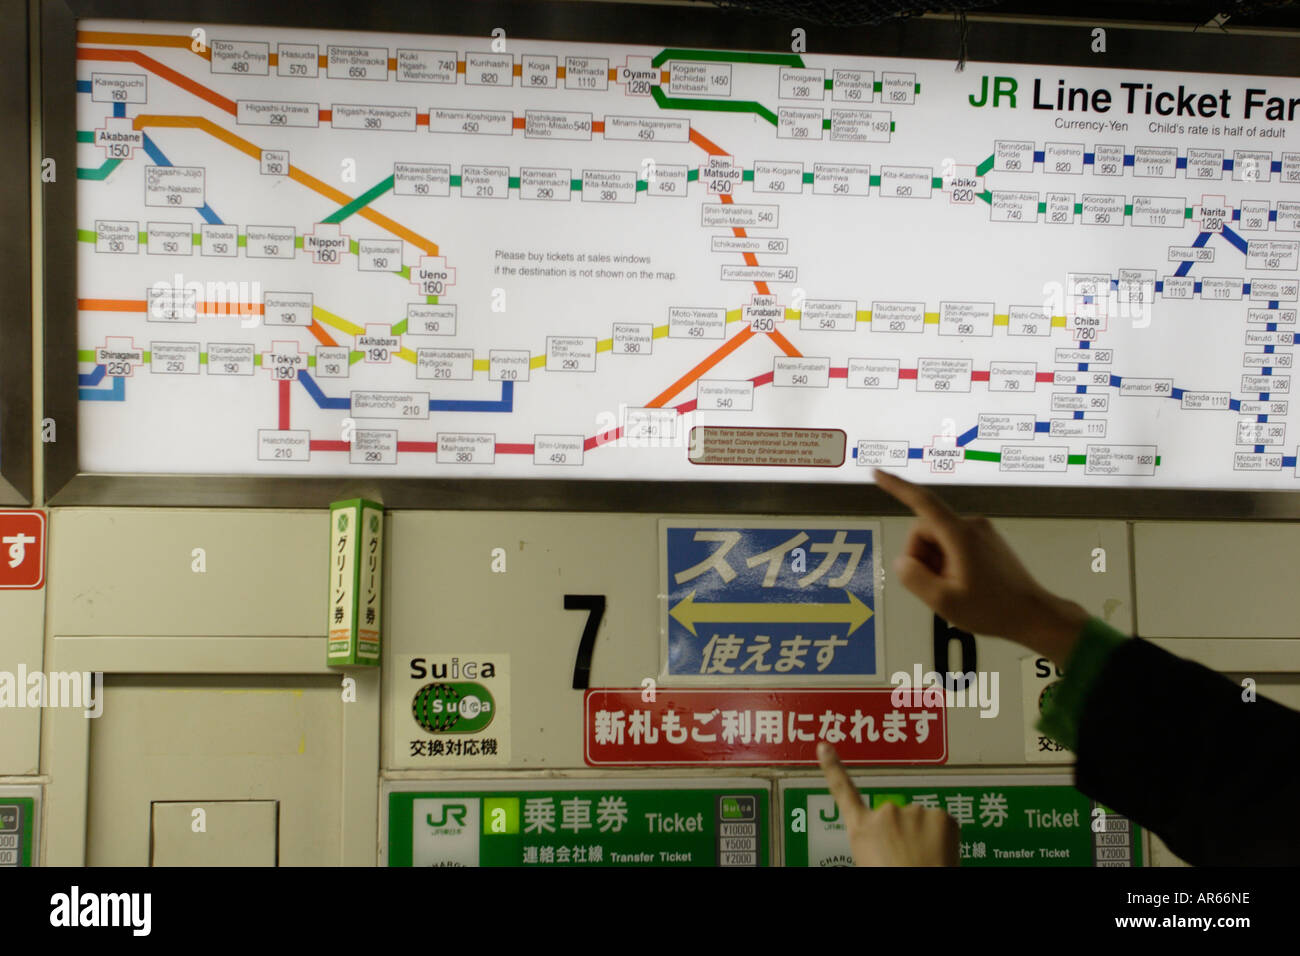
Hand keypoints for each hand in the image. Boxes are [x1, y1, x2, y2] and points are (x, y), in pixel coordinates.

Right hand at [818, 742, 958, 865]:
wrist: (922, 887)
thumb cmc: (892, 877)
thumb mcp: (866, 861)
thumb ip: (871, 839)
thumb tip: (883, 840)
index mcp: (862, 828)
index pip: (842, 790)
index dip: (832, 766)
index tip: (824, 746)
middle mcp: (885, 813)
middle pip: (894, 816)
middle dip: (901, 833)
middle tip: (904, 859)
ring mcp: (914, 812)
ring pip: (919, 820)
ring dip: (922, 836)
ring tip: (921, 860)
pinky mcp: (940, 815)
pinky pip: (941, 823)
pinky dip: (942, 837)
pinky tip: (938, 854)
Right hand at [873, 467, 1089, 664]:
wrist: (1033, 615)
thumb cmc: (991, 609)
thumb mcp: (944, 601)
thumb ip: (914, 578)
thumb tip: (903, 562)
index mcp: (959, 535)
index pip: (922, 502)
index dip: (896, 487)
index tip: (877, 474)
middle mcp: (971, 525)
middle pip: (925, 531)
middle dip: (922, 558)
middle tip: (937, 587)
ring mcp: (981, 532)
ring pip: (938, 540)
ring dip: (936, 563)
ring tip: (954, 588)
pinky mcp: (987, 541)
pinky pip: (953, 545)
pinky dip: (948, 563)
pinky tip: (963, 584)